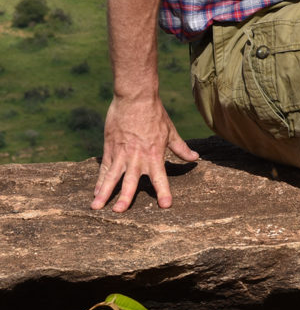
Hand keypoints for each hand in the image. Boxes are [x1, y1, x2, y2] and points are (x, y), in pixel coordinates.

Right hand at [95, 95, 196, 210]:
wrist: (135, 98)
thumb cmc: (155, 114)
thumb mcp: (171, 132)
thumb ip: (181, 148)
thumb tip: (195, 158)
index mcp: (154, 155)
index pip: (160, 178)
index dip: (163, 192)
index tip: (165, 205)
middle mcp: (137, 158)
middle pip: (130, 181)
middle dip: (125, 197)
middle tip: (120, 211)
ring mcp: (121, 154)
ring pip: (112, 177)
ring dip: (104, 192)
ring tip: (97, 207)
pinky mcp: (109, 148)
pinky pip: (104, 168)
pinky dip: (99, 180)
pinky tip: (95, 193)